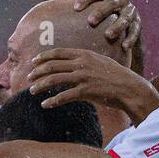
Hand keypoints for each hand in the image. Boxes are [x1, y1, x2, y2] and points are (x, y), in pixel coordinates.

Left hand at [29, 48, 158, 119]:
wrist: (129, 88)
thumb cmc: (117, 76)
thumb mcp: (101, 61)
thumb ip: (86, 60)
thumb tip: (74, 63)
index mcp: (84, 54)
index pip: (58, 52)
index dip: (43, 57)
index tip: (33, 62)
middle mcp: (81, 63)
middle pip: (52, 65)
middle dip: (37, 72)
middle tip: (28, 78)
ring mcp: (83, 77)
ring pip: (54, 80)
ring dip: (40, 86)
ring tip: (32, 91)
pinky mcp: (85, 91)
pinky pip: (64, 96)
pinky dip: (52, 101)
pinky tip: (45, 105)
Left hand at [60, 0, 140, 49]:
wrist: (124, 24)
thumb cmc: (101, 14)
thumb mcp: (91, 5)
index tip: (75, 8)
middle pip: (112, 2)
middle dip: (102, 11)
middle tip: (91, 21)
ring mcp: (131, 11)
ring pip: (125, 17)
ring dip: (117, 26)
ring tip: (108, 36)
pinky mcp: (138, 23)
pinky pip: (135, 30)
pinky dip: (131, 38)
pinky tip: (124, 46)